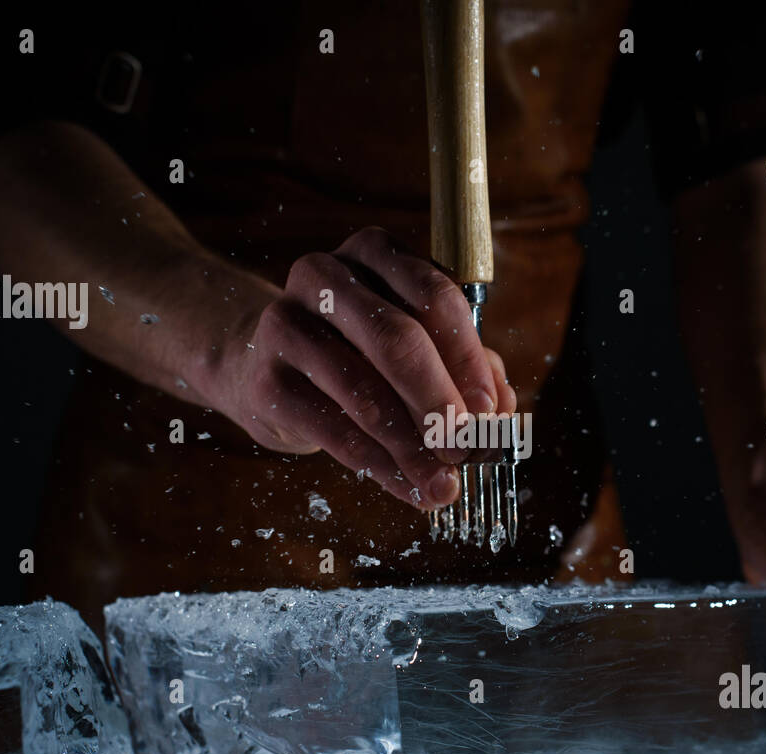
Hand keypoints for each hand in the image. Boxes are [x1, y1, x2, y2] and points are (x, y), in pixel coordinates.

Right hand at [211, 227, 516, 508]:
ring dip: (412, 448)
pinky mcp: (265, 380)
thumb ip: (465, 368)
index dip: (467, 358)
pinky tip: (407, 488)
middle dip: (439, 402)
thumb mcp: (416, 345)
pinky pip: (331, 430)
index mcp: (374, 253)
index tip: (490, 411)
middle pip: (397, 339)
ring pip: (364, 392)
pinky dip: (378, 465)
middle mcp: (325, 277)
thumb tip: (502, 412)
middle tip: (466, 448)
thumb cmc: (357, 353)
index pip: (433, 296)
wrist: (263, 366)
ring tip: (443, 485)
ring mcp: (286, 324)